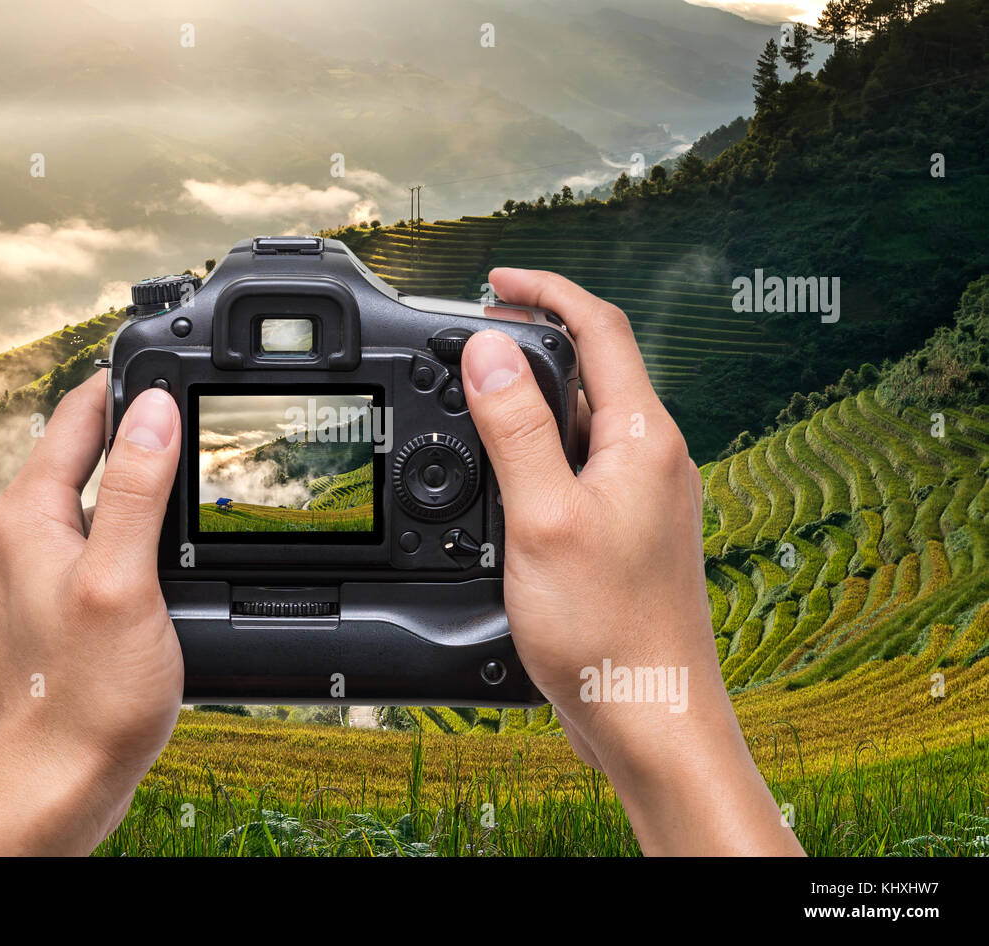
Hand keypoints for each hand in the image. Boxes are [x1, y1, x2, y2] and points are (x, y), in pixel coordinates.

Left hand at [0, 372, 182, 855]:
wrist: (58, 785)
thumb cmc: (83, 699)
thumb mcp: (121, 580)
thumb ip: (135, 490)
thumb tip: (153, 407)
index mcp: (28, 514)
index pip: (78, 411)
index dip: (130, 376)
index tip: (178, 354)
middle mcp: (25, 533)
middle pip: (89, 446)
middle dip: (144, 418)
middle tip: (203, 398)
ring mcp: (42, 567)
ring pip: (100, 492)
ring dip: (145, 470)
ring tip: (200, 453)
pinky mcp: (63, 600)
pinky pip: (105, 534)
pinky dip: (142, 520)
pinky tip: (178, 535)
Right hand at [461, 269, 803, 855]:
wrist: (651, 717)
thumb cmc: (609, 632)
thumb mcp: (543, 519)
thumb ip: (515, 429)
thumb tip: (489, 350)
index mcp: (645, 440)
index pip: (600, 329)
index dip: (546, 292)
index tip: (495, 281)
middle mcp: (655, 459)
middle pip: (597, 367)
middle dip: (536, 337)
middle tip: (474, 332)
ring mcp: (646, 497)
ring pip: (588, 418)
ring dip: (535, 395)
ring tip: (478, 395)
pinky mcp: (629, 532)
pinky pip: (584, 464)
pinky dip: (542, 447)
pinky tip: (506, 473)